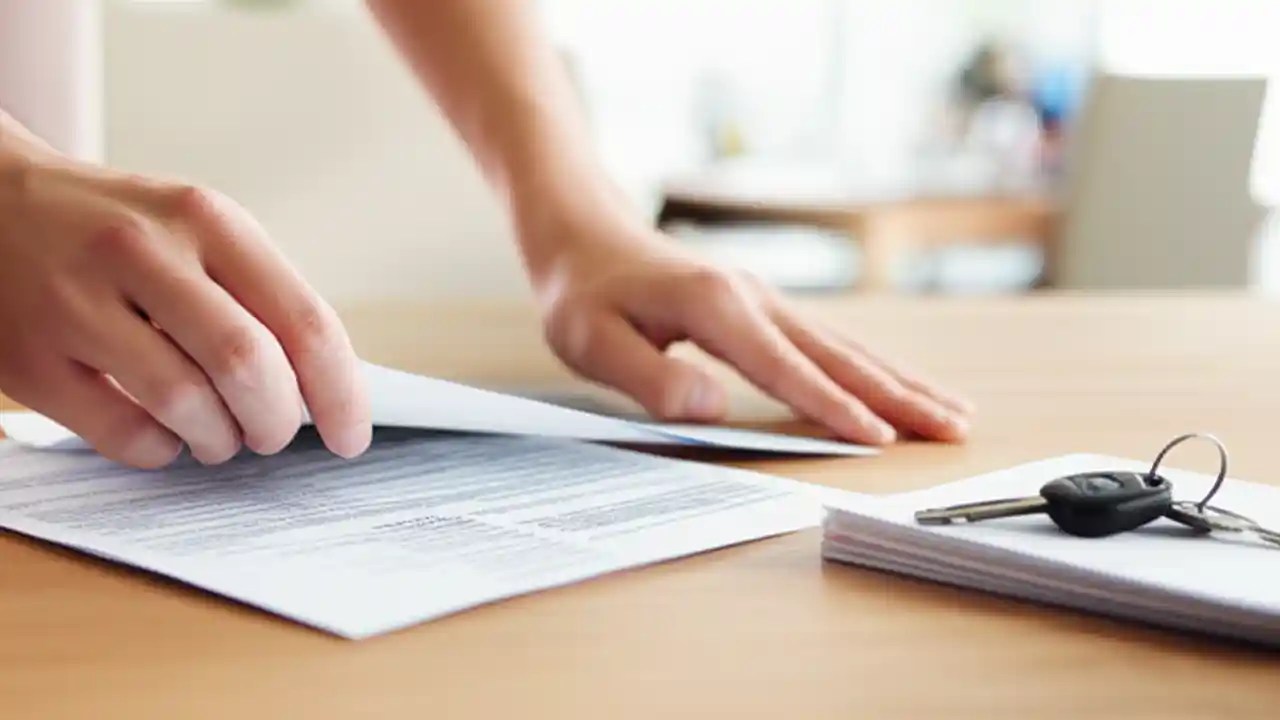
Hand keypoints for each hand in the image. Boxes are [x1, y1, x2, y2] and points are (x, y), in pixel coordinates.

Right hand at [0, 148, 370, 467]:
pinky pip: (124, 433)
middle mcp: (142, 252)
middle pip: (248, 365)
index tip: (351, 436)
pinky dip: (162, 450)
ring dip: (220, 439)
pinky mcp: (29, 356)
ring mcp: (77, 303)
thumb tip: (327, 389)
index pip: (303, 320)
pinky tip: (164, 433)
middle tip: (273, 435)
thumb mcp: (196, 229)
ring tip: (219, 434)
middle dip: (276, 421)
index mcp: (206, 219)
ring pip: (187, 404)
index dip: (339, 392)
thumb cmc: (117, 230)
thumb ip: (259, 294)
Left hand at [535, 227, 973, 444]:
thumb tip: (712, 409)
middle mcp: (752, 298)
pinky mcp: (764, 307)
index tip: (879, 438)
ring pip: (845, 345)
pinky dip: (871, 366)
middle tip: (954, 428)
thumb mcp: (591, 340)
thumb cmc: (583, 293)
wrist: (586, 236)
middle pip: (837, 354)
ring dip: (900, 380)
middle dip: (898, 394)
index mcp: (714, 307)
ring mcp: (764, 300)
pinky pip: (828, 341)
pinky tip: (897, 384)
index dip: (831, 406)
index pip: (783, 367)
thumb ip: (649, 376)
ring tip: (953, 411)